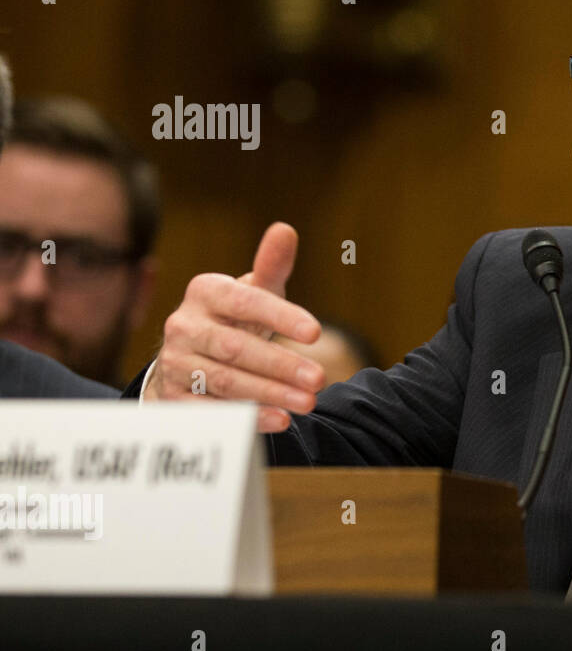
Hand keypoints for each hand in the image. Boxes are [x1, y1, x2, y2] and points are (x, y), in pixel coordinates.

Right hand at [143, 222, 324, 432]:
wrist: (189, 358)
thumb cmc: (233, 320)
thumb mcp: (253, 292)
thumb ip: (271, 266)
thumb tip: (285, 230)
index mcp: (205, 292)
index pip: (245, 302)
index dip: (281, 317)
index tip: (316, 333)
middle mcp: (182, 326)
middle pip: (235, 348)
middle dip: (280, 365)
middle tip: (319, 379)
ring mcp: (175, 363)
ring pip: (225, 381)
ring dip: (269, 394)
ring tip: (308, 403)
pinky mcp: (173, 397)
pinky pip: (211, 411)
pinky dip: (247, 417)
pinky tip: (280, 420)